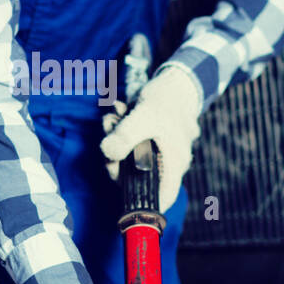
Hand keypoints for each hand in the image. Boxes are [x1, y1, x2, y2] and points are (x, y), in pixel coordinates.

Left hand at [100, 66, 202, 212]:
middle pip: (136, 178)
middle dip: (116, 157)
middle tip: (109, 133)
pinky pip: (130, 146)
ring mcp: (158, 155)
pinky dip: (120, 131)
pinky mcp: (149, 143)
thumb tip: (107, 153)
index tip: (117, 177)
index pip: (162, 199)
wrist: (176, 81)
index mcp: (173, 164)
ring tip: (113, 117)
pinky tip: (118, 112)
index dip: (141, 202)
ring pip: (129, 159)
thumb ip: (125, 136)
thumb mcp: (144, 116)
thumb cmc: (167, 100)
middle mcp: (167, 164)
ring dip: (115, 139)